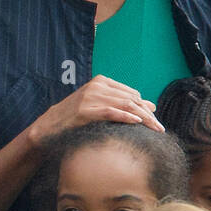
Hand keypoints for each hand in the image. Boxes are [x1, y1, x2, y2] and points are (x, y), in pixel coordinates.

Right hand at [28, 74, 163, 147]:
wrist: (50, 125)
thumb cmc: (77, 117)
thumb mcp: (101, 106)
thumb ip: (124, 103)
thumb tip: (152, 106)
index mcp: (101, 81)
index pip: (132, 93)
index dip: (145, 107)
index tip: (155, 121)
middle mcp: (96, 85)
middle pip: (131, 99)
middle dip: (148, 114)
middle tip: (160, 128)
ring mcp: (90, 96)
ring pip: (125, 105)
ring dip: (143, 118)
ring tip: (155, 129)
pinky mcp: (85, 110)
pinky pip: (111, 112)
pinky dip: (126, 117)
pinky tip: (137, 123)